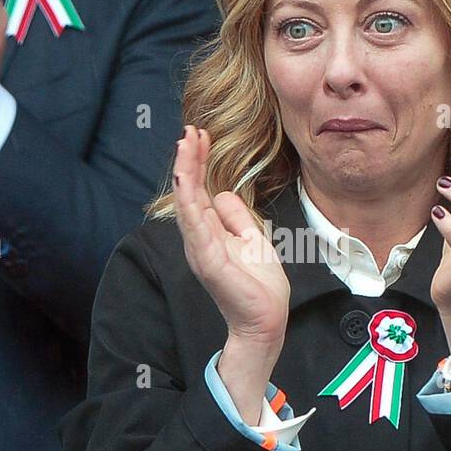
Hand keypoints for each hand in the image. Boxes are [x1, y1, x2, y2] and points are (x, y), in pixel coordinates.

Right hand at [174, 125, 290, 345]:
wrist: (266, 321)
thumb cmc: (259, 286)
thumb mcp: (251, 239)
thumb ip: (235, 217)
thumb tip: (223, 193)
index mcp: (209, 234)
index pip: (199, 192)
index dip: (198, 163)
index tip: (200, 135)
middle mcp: (199, 240)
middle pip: (189, 193)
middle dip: (188, 160)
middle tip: (189, 130)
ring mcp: (202, 250)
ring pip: (188, 204)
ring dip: (185, 172)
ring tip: (184, 144)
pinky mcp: (209, 261)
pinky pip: (195, 226)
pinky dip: (188, 201)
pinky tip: (185, 178)